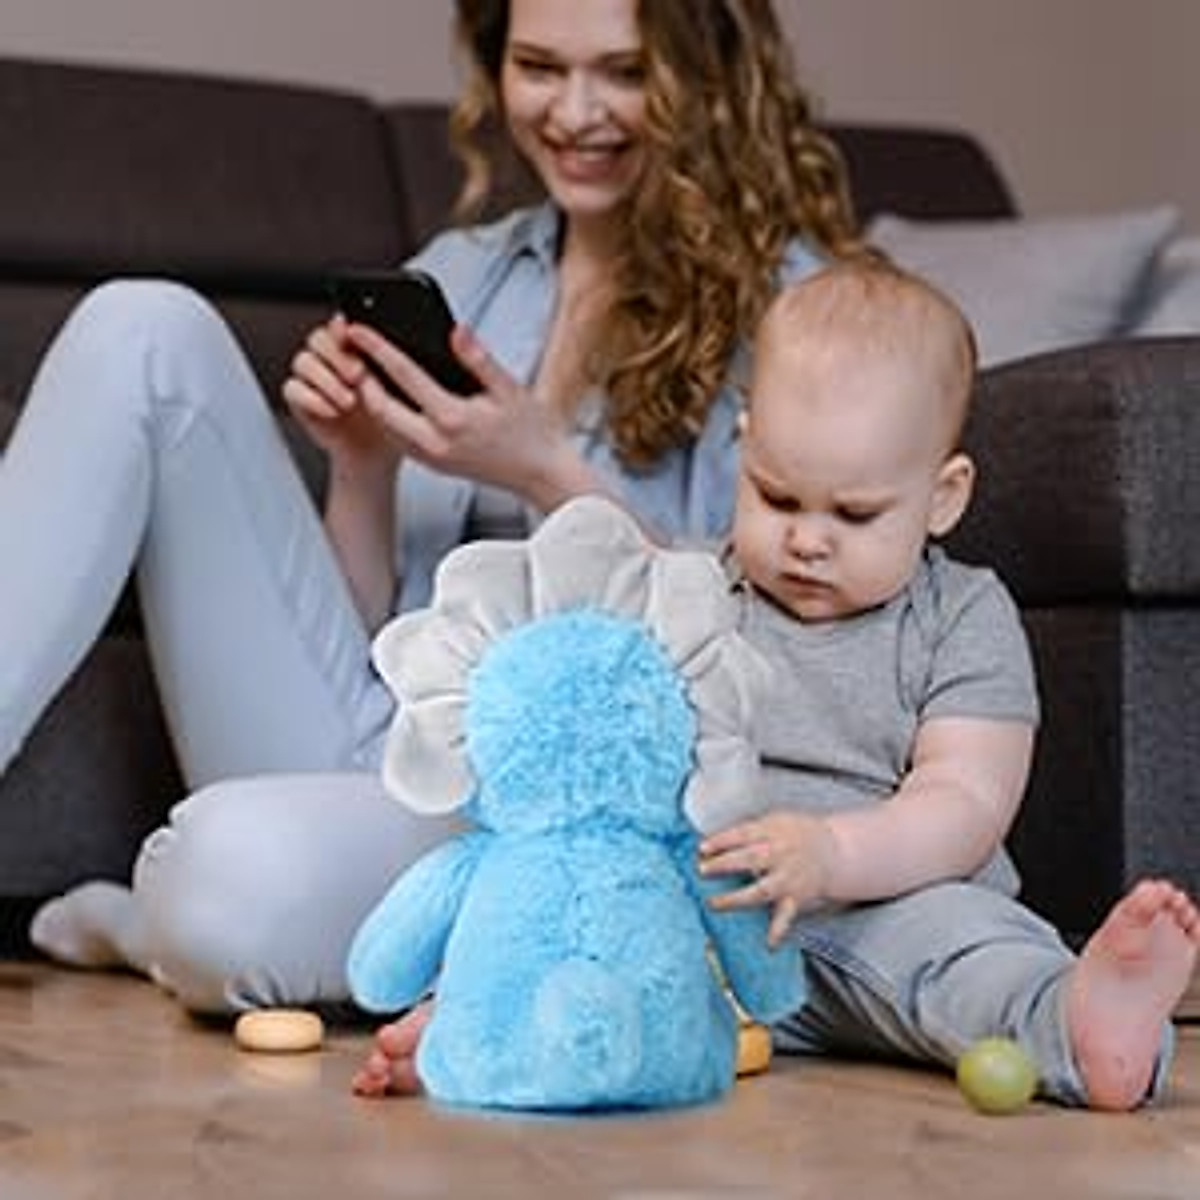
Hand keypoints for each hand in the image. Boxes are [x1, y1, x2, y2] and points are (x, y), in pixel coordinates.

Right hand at [283, 315, 400, 476]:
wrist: (374, 453)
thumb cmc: (386, 418)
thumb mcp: (391, 389)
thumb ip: (379, 359)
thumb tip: (369, 337)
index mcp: (351, 348)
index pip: (338, 326)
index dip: (341, 329)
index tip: (351, 335)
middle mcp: (328, 359)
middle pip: (317, 338)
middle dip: (337, 356)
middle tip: (358, 375)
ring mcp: (311, 378)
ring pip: (303, 362)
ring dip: (327, 380)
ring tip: (349, 401)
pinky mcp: (299, 399)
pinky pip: (292, 389)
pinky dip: (312, 399)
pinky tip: (332, 410)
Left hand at [346, 321, 585, 510]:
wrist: (542, 474)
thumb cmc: (533, 433)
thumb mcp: (511, 389)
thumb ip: (479, 359)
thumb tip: (456, 331)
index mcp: (454, 419)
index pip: (404, 376)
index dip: (377, 348)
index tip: (358, 329)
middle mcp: (436, 442)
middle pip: (378, 406)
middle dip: (360, 376)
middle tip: (351, 350)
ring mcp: (432, 457)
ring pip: (384, 424)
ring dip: (369, 397)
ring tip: (364, 369)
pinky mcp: (434, 464)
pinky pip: (397, 437)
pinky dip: (387, 415)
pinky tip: (388, 396)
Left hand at [699, 811, 838, 946]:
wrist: (833, 851)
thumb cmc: (794, 834)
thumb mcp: (774, 821)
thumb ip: (748, 831)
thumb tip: (712, 843)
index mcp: (772, 831)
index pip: (743, 834)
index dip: (721, 841)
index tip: (701, 848)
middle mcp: (781, 855)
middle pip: (750, 859)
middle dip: (724, 865)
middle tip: (702, 870)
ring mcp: (788, 878)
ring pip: (762, 890)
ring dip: (736, 898)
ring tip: (713, 903)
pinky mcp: (795, 898)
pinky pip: (786, 916)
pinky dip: (778, 931)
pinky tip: (768, 944)